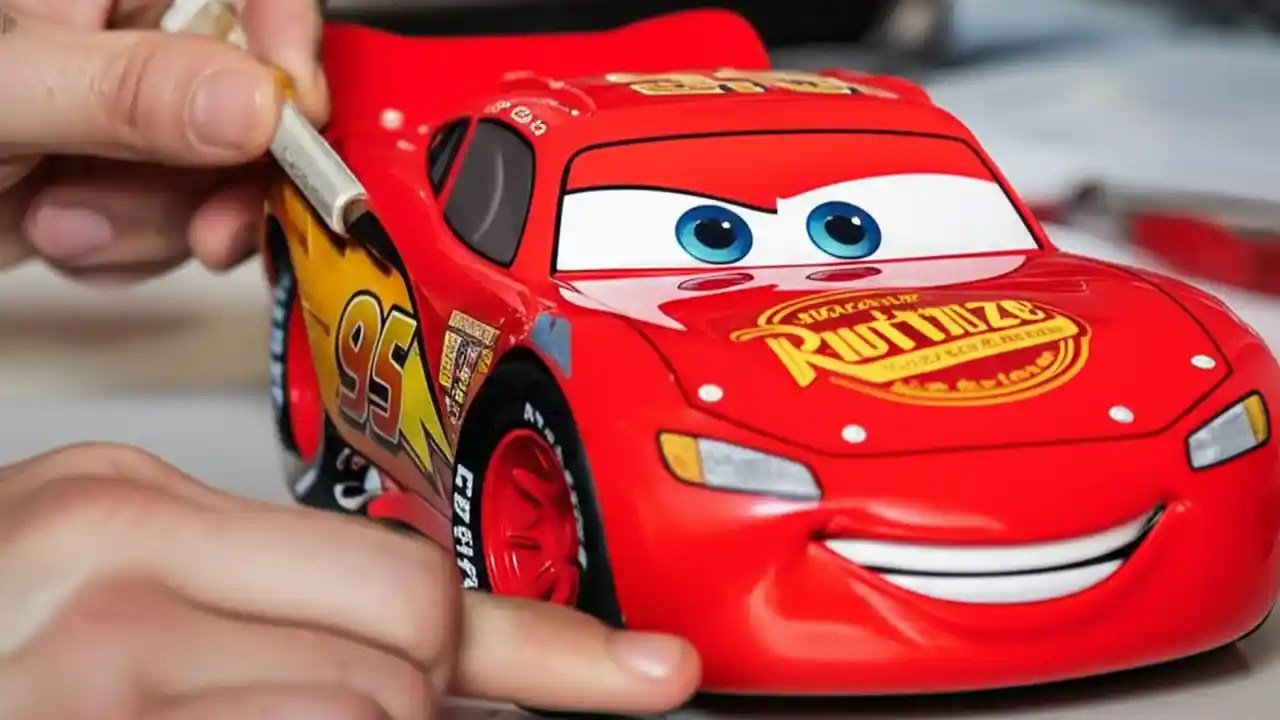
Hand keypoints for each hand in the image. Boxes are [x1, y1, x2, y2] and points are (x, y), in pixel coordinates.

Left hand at [0, 0, 328, 280]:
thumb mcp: (5, 94)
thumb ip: (130, 93)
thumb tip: (257, 105)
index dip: (291, 42)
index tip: (296, 119)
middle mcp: (126, 40)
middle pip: (254, 100)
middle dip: (227, 177)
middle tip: (208, 228)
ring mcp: (128, 117)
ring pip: (223, 176)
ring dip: (155, 226)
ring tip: (64, 224)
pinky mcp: (121, 182)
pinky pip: (182, 223)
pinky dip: (131, 254)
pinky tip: (67, 240)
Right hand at [0, 444, 700, 717]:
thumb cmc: (0, 651)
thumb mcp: (126, 596)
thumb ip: (286, 602)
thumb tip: (457, 652)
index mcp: (123, 508)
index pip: (405, 577)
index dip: (544, 648)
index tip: (642, 674)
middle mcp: (106, 569)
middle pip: (408, 649)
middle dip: (418, 706)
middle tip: (340, 707)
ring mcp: (89, 672)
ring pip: (373, 718)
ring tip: (246, 714)